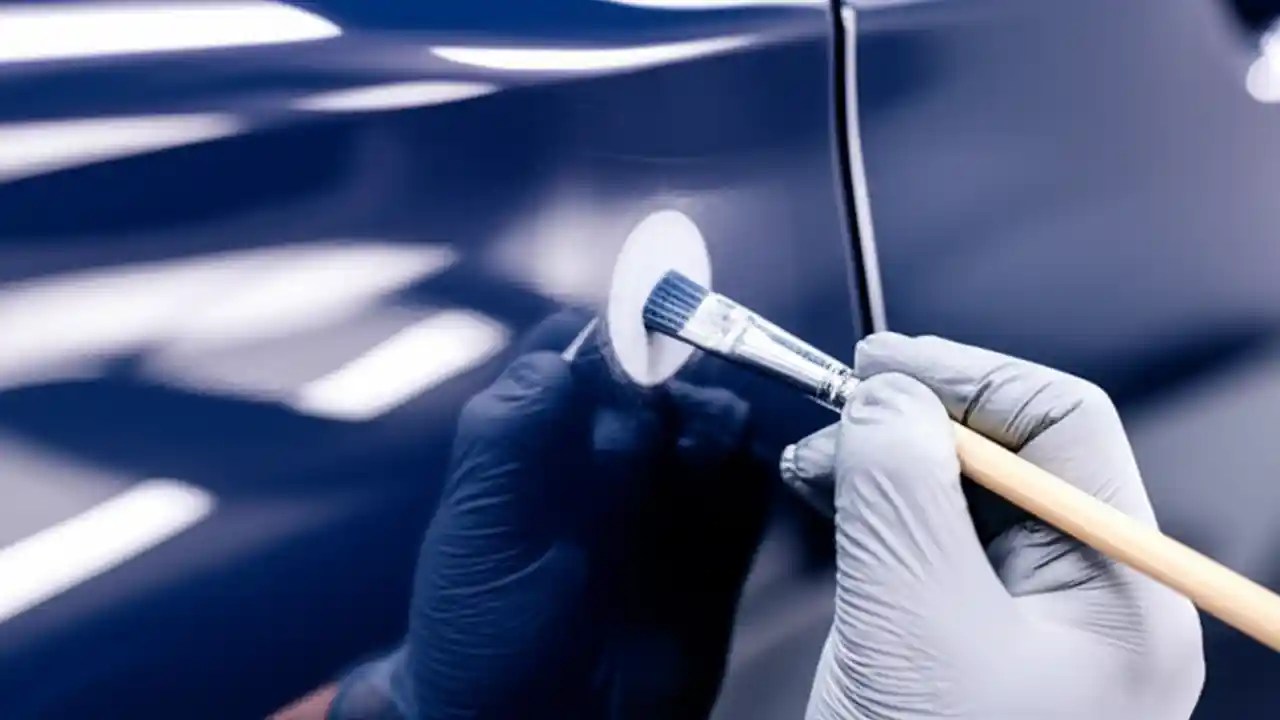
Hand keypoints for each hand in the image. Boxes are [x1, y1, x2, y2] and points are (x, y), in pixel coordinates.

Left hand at [329, 313, 770, 719]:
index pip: (582, 347)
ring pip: (715, 423)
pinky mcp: (713, 549)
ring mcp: (663, 502)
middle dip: (678, 372)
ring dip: (720, 424)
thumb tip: (556, 357)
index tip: (640, 332)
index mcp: (543, 441)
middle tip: (673, 407)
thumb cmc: (481, 635)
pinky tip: (738, 490)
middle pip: (663, 373)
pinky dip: (756, 478)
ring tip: (701, 457)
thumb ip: (509, 439)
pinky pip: (751, 491)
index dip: (614, 330)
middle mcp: (607, 461)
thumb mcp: (480, 533)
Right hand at [793, 333, 1203, 719]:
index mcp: (1121, 591)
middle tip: (834, 410)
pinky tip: (828, 498)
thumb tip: (888, 396)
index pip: (1063, 427)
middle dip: (918, 420)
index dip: (968, 376)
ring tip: (815, 460)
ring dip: (887, 462)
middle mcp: (1089, 598)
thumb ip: (900, 492)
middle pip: (1012, 455)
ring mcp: (1028, 621)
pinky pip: (932, 540)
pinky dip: (877, 508)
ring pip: (962, 493)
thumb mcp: (915, 621)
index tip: (878, 362)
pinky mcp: (970, 636)